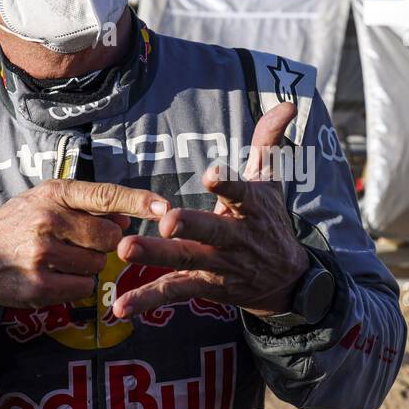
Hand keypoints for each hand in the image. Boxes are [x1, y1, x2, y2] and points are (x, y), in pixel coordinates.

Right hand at [0, 179, 166, 308]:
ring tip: (60, 260)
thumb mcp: (46, 201)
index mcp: (54, 193)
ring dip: (89, 268)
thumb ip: (87, 205)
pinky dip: (77, 286)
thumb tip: (126, 216)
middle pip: (111, 238)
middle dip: (104, 245)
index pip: (105, 194)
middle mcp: (48, 219)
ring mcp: (42, 253)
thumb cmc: (18, 225)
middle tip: (78, 244)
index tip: (165, 206)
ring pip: (98, 266)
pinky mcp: (39, 284)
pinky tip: (54, 277)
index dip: (139, 201)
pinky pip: (84, 288)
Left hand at [112, 102, 309, 319]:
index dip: (228, 185)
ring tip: (126, 250)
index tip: (213, 175)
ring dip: (156, 256)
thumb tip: (288, 103)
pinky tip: (119, 305)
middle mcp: (234, 238)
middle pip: (211, 231)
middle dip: (190, 226)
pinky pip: (173, 291)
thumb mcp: (271, 181)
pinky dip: (147, 299)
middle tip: (167, 221)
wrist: (285, 279)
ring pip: (185, 260)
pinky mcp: (204, 286)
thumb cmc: (269, 221)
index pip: (241, 193)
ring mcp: (218, 265)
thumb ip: (269, 141)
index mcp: (250, 208)